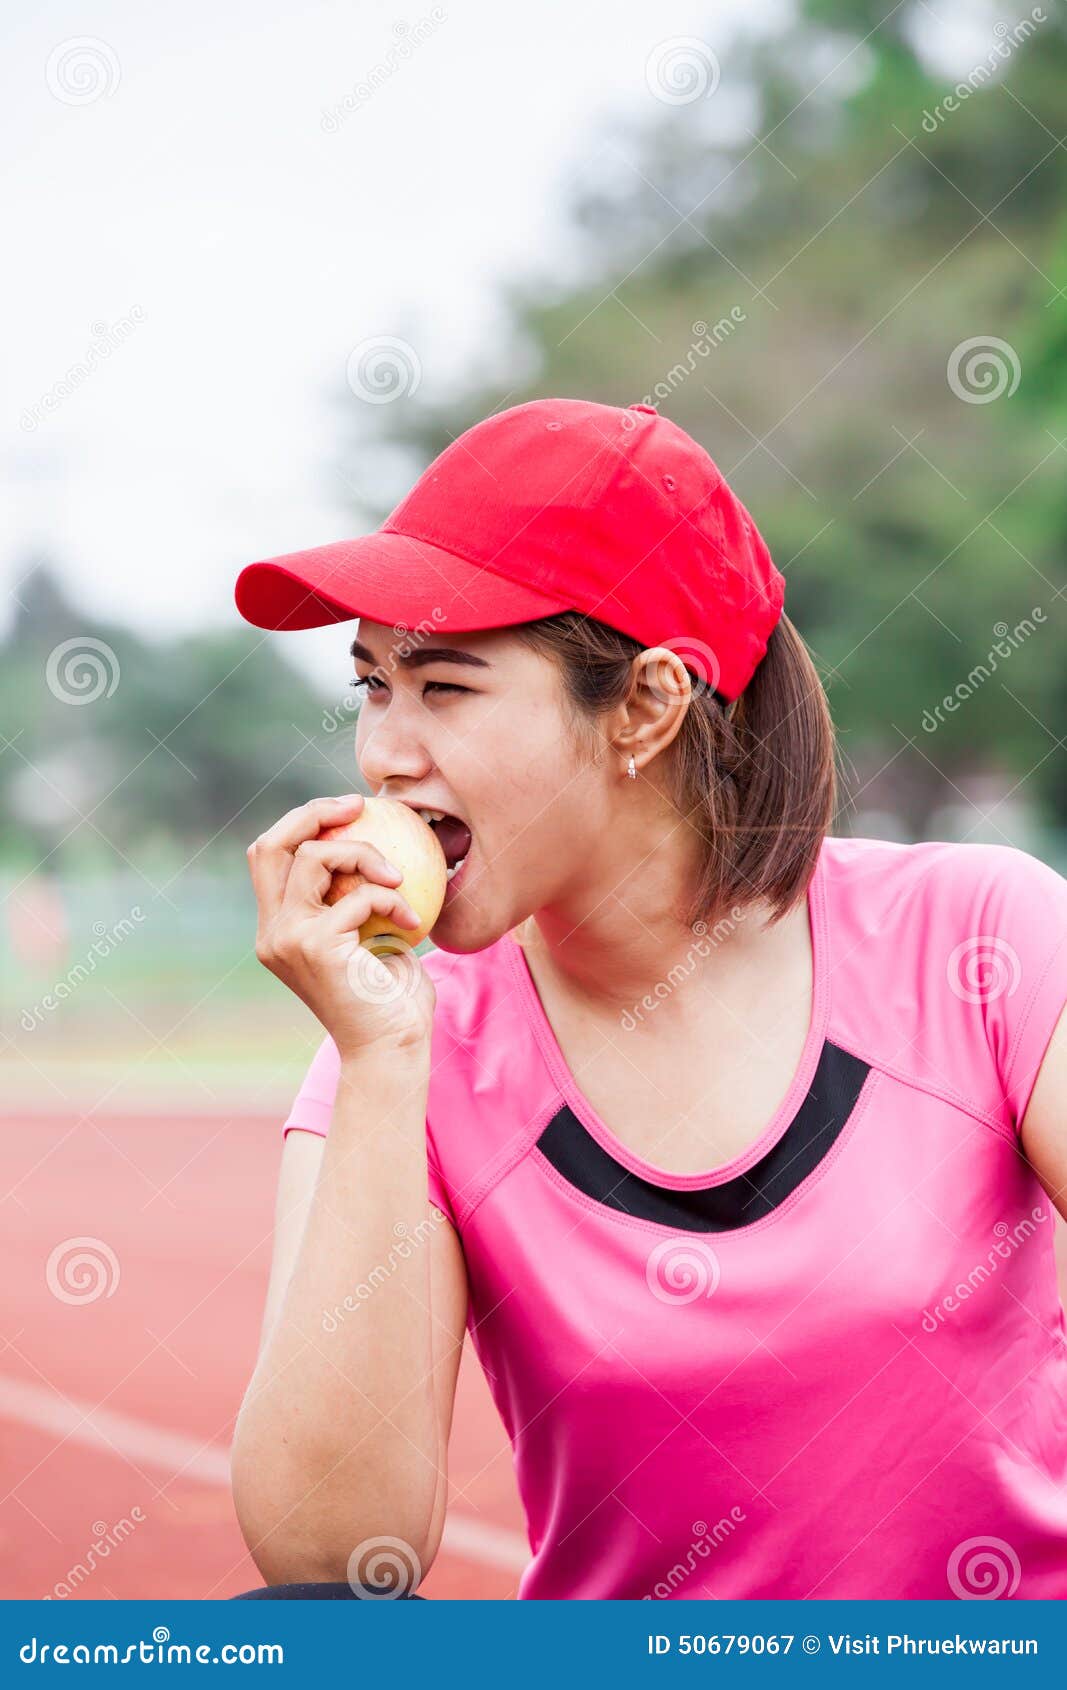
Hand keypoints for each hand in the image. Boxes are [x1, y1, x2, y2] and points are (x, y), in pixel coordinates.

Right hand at [246, 795, 435, 1055]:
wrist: (392, 1048)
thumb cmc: (391, 999)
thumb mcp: (371, 937)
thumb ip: (358, 897)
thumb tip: (378, 842)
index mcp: (278, 930)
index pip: (270, 857)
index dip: (301, 822)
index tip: (349, 809)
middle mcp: (273, 933)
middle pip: (271, 845)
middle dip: (313, 813)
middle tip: (360, 805)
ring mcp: (287, 939)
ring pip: (313, 857)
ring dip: (364, 854)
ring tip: (398, 878)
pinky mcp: (315, 946)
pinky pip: (357, 895)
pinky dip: (390, 900)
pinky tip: (412, 922)